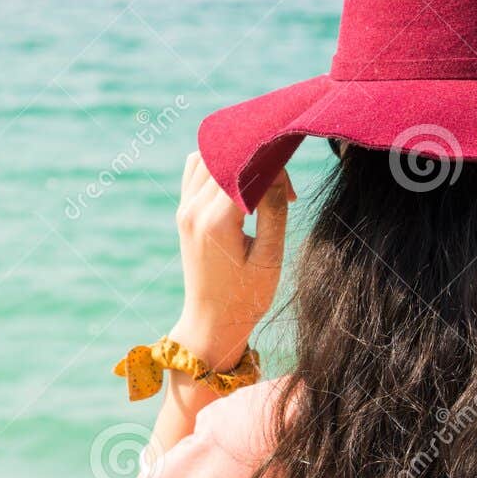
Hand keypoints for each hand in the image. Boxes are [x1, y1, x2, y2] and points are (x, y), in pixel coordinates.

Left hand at [170, 153, 294, 369]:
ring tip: (264, 179)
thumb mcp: (269, 257)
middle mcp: (193, 210)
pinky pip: (195, 168)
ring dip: (237, 158)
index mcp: (215, 223)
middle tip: (284, 187)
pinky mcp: (183, 211)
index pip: (246, 169)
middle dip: (259, 160)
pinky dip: (217, 162)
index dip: (274, 166)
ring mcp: (184, 209)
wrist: (212, 322)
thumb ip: (273, 209)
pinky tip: (240, 178)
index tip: (292, 184)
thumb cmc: (246, 297)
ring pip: (207, 155)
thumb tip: (277, 168)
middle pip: (227, 158)